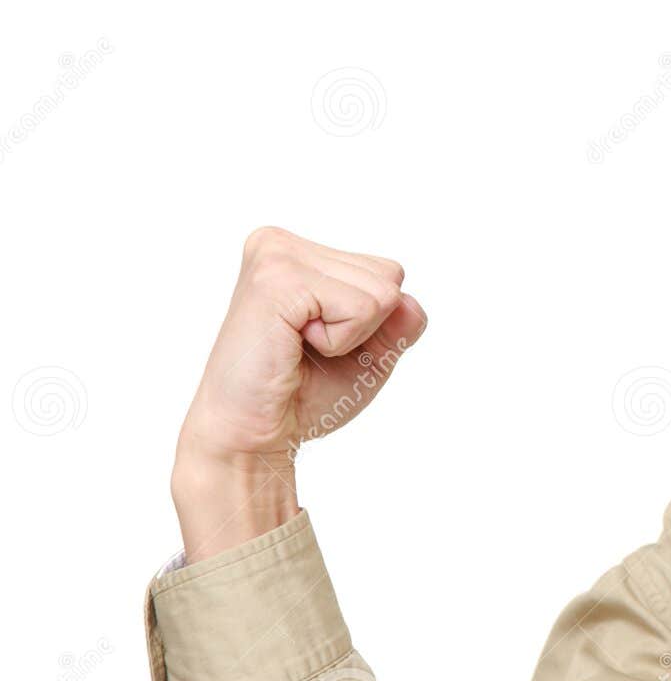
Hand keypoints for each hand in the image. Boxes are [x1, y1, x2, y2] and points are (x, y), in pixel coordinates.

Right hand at [170, 226, 427, 561]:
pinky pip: (362, 308)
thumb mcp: (369, 354)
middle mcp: (280, 243)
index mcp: (298, 253)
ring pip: (382, 292)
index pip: (387, 272)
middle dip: (365, 327)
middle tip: (309, 350)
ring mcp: (276, 256)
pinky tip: (293, 347)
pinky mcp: (277, 281)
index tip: (320, 342)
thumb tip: (410, 300)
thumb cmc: (301, 394)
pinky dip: (341, 341)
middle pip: (389, 276)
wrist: (250, 436)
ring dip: (351, 336)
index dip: (372, 322)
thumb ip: (399, 323)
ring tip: (298, 348)